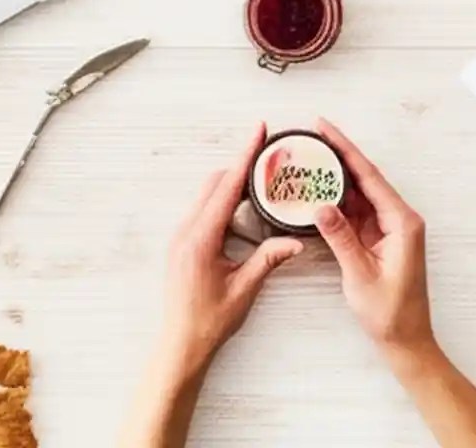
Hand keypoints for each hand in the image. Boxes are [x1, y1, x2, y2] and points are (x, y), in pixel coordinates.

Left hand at [162, 123, 304, 369]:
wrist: (179, 343)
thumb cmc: (209, 320)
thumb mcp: (244, 289)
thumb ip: (268, 259)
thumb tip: (295, 241)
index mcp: (201, 238)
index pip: (227, 186)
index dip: (245, 156)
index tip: (258, 131)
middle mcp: (186, 231)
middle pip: (215, 183)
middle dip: (242, 166)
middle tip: (269, 157)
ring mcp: (180, 236)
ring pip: (207, 195)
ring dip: (232, 184)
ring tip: (261, 181)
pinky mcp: (181, 243)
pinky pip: (202, 210)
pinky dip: (222, 201)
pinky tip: (242, 208)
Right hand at [314, 119, 434, 356]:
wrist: (405, 340)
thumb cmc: (390, 313)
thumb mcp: (360, 275)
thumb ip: (341, 238)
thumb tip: (322, 207)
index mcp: (402, 223)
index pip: (369, 176)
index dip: (345, 149)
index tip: (324, 128)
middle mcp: (399, 220)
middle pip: (365, 178)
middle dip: (339, 155)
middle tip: (312, 135)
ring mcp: (390, 229)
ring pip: (360, 193)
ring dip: (336, 177)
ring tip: (311, 157)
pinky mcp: (380, 239)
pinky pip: (357, 212)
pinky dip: (338, 201)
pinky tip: (320, 191)